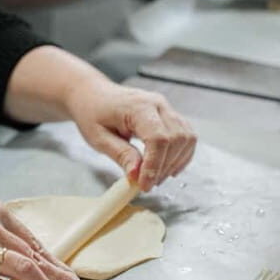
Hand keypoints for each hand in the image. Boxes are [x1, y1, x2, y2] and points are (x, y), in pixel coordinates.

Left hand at [66, 81, 196, 191]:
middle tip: (147, 183)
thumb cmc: (93, 112)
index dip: (154, 165)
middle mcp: (158, 104)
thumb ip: (121, 155)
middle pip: (176, 139)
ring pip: (186, 138)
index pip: (158, 138)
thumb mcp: (99, 138)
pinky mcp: (170, 115)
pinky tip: (168, 168)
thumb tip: (136, 175)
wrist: (95, 94)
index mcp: (138, 107)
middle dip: (164, 167)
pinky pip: (186, 136)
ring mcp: (166, 108)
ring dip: (175, 162)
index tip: (145, 184)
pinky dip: (181, 155)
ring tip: (156, 177)